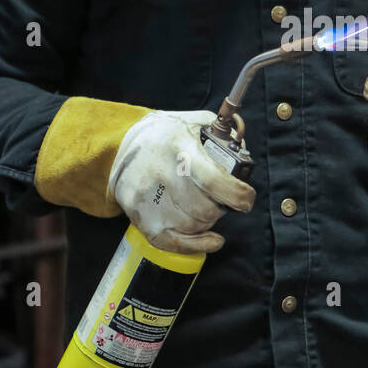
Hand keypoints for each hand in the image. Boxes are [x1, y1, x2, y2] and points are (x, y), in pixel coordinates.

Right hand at [108, 110, 255, 254]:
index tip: (247, 198)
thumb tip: (244, 156)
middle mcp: (161, 175)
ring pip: (194, 226)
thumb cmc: (164, 135)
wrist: (120, 147)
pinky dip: (197, 245)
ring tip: (206, 206)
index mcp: (179, 149)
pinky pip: (174, 243)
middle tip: (222, 198)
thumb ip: (223, 135)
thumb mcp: (193, 122)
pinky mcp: (139, 217)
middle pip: (206, 209)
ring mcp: (147, 199)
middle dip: (222, 207)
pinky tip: (213, 240)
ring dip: (209, 221)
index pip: (213, 181)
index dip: (237, 195)